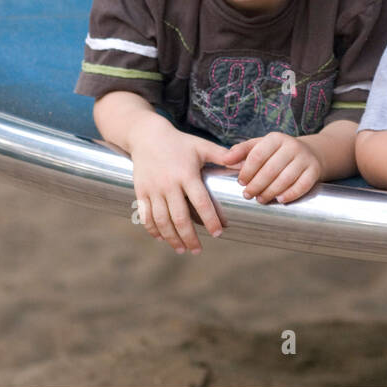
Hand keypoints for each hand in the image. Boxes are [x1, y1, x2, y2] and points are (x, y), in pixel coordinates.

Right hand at [129, 119, 229, 253]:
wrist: (146, 136)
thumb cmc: (180, 142)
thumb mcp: (202, 146)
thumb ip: (223, 156)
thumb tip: (246, 164)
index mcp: (187, 174)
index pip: (201, 202)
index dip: (210, 220)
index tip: (218, 234)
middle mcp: (168, 184)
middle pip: (179, 217)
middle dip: (189, 237)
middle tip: (198, 250)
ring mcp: (152, 189)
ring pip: (162, 221)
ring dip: (172, 238)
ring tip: (182, 249)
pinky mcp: (140, 192)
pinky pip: (146, 216)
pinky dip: (154, 230)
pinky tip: (162, 239)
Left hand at [221, 132, 323, 204]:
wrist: (311, 153)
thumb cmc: (279, 152)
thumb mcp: (260, 146)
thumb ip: (241, 151)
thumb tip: (224, 159)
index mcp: (276, 138)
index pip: (257, 155)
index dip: (246, 171)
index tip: (240, 182)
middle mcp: (292, 146)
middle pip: (270, 170)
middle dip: (256, 185)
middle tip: (247, 195)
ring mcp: (305, 158)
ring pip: (285, 179)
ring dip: (270, 192)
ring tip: (260, 199)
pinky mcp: (315, 171)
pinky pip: (302, 186)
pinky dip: (290, 194)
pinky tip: (279, 200)